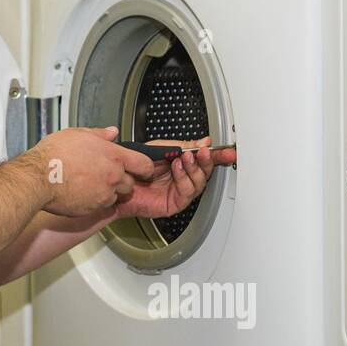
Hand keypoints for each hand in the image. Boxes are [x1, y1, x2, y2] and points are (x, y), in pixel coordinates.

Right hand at [30, 126, 157, 216]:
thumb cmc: (54, 155)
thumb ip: (100, 134)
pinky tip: (80, 191)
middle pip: (130, 183)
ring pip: (114, 196)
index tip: (141, 168)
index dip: (144, 167)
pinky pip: (99, 206)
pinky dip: (94, 200)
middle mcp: (112, 177)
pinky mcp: (92, 208)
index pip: (143, 164)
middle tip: (106, 174)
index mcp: (113, 156)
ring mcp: (103, 194)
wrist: (38, 178)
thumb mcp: (78, 134)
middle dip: (121, 180)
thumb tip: (112, 132)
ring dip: (107, 191)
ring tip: (89, 183)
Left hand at [110, 136, 236, 219]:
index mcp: (182, 164)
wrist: (119, 181)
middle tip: (204, 152)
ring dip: (194, 168)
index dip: (217, 156)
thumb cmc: (135, 167)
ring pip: (199, 182)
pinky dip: (184, 178)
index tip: (227, 151)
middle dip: (208, 161)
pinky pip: (187, 192)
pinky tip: (176, 168)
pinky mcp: (175, 203)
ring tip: (184, 158)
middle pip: (205, 172)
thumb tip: (203, 141)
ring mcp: (180, 191)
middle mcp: (183, 178)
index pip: (204, 160)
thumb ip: (181, 145)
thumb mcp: (160, 148)